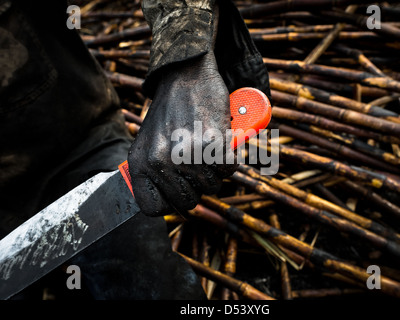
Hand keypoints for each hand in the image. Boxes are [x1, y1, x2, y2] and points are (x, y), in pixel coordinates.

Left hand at [128, 51, 237, 215]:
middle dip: (196, 187)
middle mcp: (161, 162)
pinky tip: (219, 142)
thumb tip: (164, 204)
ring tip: (205, 148)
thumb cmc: (169, 113)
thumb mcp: (148, 143)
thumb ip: (151, 174)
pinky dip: (229, 158)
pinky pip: (229, 170)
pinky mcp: (213, 143)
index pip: (153, 208)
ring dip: (214, 171)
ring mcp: (187, 154)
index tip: (178, 190)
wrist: (185, 76)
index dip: (170, 202)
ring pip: (212, 187)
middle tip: (196, 165)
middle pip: (189, 202)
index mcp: (141, 164)